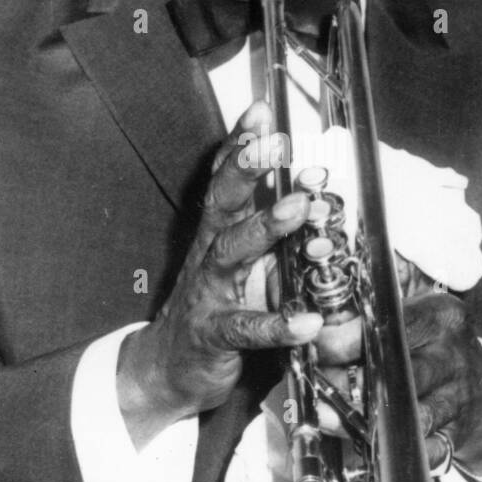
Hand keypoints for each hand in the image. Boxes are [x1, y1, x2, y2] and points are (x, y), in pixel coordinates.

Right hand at [116, 101, 322, 444]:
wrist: (168, 370)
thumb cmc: (212, 308)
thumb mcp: (240, 264)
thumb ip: (272, 236)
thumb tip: (313, 204)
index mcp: (217, 232)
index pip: (225, 179)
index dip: (240, 144)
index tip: (260, 111)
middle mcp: (208, 254)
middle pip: (223, 202)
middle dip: (247, 168)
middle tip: (274, 142)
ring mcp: (208, 292)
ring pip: (231, 252)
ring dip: (264, 227)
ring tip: (298, 209)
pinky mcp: (214, 334)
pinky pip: (245, 328)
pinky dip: (277, 325)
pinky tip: (306, 322)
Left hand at [315, 291, 481, 478]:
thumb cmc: (436, 347)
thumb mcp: (415, 315)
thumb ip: (371, 316)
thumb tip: (314, 325)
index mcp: (442, 317)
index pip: (390, 326)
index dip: (347, 339)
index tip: (316, 347)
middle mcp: (453, 357)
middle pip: (394, 374)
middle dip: (345, 383)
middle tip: (315, 385)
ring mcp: (457, 399)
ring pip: (403, 417)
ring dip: (357, 421)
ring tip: (325, 417)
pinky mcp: (458, 436)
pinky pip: (420, 452)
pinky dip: (390, 453)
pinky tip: (364, 445)